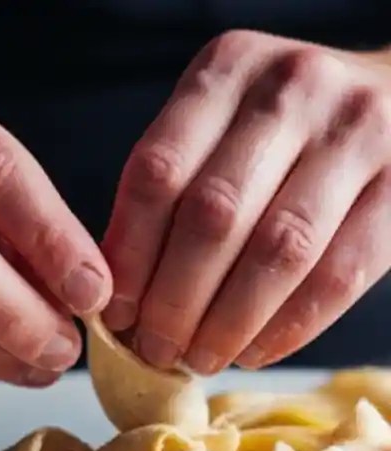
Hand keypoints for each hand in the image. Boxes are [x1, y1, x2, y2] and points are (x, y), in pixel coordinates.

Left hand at [102, 30, 390, 373]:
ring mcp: (358, 132)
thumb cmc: (279, 131)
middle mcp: (294, 88)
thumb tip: (114, 292)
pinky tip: (252, 351)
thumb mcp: (218, 123)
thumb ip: (171, 185)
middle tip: (152, 350)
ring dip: (228, 322)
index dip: (129, 254)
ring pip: (278, 250)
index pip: (158, 172)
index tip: (112, 313)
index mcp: (228, 70)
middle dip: (173, 300)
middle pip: (214, 214)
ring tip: (197, 360)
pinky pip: (340, 272)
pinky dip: (288, 326)